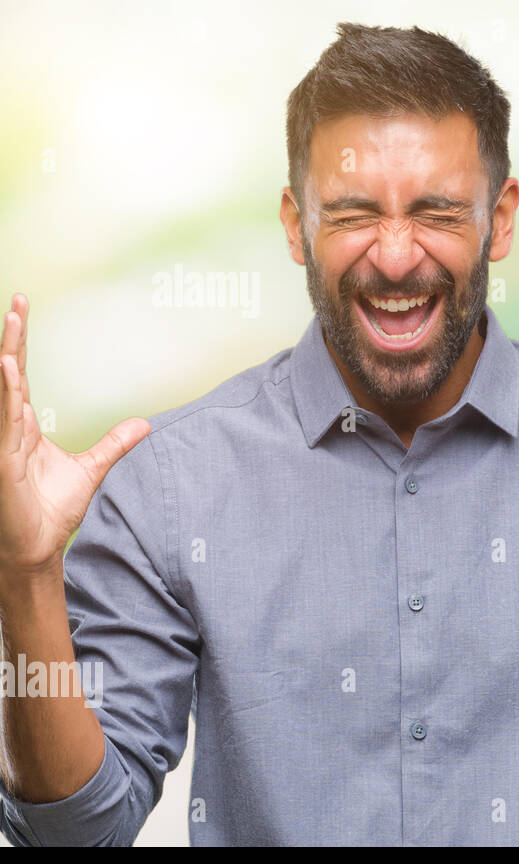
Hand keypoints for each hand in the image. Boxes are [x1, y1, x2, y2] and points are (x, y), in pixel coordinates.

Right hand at [0, 293, 150, 576]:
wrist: (38, 547)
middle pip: (8, 373)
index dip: (19, 342)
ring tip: (10, 325)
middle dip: (11, 337)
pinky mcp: (3, 461)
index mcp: (22, 425)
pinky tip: (8, 369)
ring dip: (6, 358)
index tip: (20, 309)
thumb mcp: (91, 469)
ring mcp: (3, 443)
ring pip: (4, 392)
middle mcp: (8, 427)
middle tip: (16, 301)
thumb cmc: (51, 510)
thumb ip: (114, 444)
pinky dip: (7, 395)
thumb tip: (144, 424)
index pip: (20, 374)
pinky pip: (4, 422)